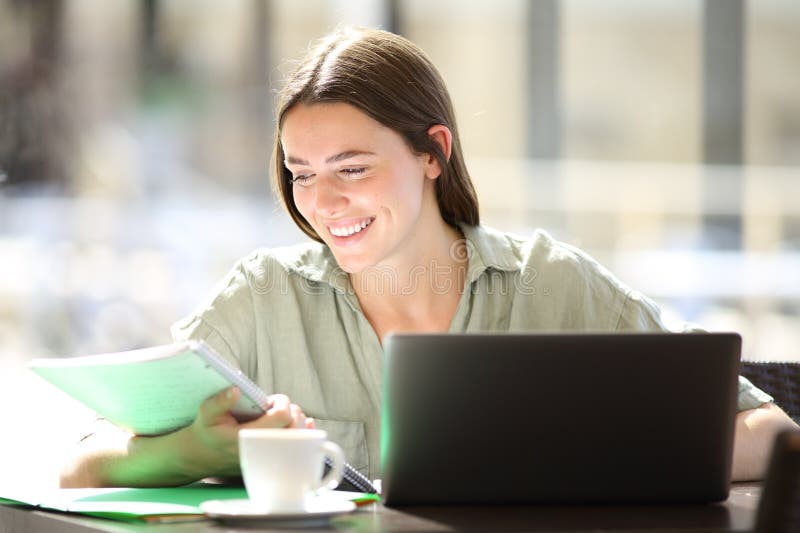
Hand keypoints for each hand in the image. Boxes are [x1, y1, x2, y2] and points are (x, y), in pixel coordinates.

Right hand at [182, 388, 314, 478]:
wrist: (205, 455)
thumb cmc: (207, 432)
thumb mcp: (206, 414)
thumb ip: (219, 402)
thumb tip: (235, 390)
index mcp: (246, 438)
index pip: (281, 418)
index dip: (282, 404)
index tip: (272, 400)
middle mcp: (261, 451)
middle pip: (296, 428)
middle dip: (292, 411)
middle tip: (279, 407)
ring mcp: (269, 459)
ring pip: (301, 439)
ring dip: (298, 422)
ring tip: (284, 416)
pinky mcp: (274, 460)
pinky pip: (301, 450)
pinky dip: (306, 433)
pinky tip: (303, 424)